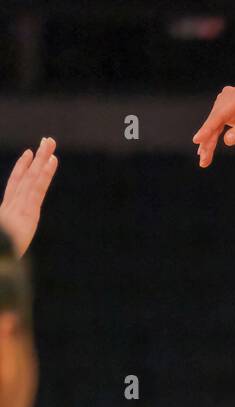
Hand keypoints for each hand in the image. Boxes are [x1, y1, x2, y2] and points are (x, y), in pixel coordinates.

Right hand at [0, 138, 57, 256]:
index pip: (15, 187)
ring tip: (50, 142)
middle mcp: (11, 207)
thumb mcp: (6, 244)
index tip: (28, 154)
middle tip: (47, 140)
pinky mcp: (26, 215)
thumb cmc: (3, 255)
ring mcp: (18, 209)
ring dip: (42, 158)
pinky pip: (37, 190)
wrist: (0, 260)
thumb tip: (10, 240)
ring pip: (32, 178)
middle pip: (26, 177)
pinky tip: (52, 160)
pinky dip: (45, 174)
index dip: (21, 169)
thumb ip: (9, 237)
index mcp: (6, 214)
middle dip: (36, 158)